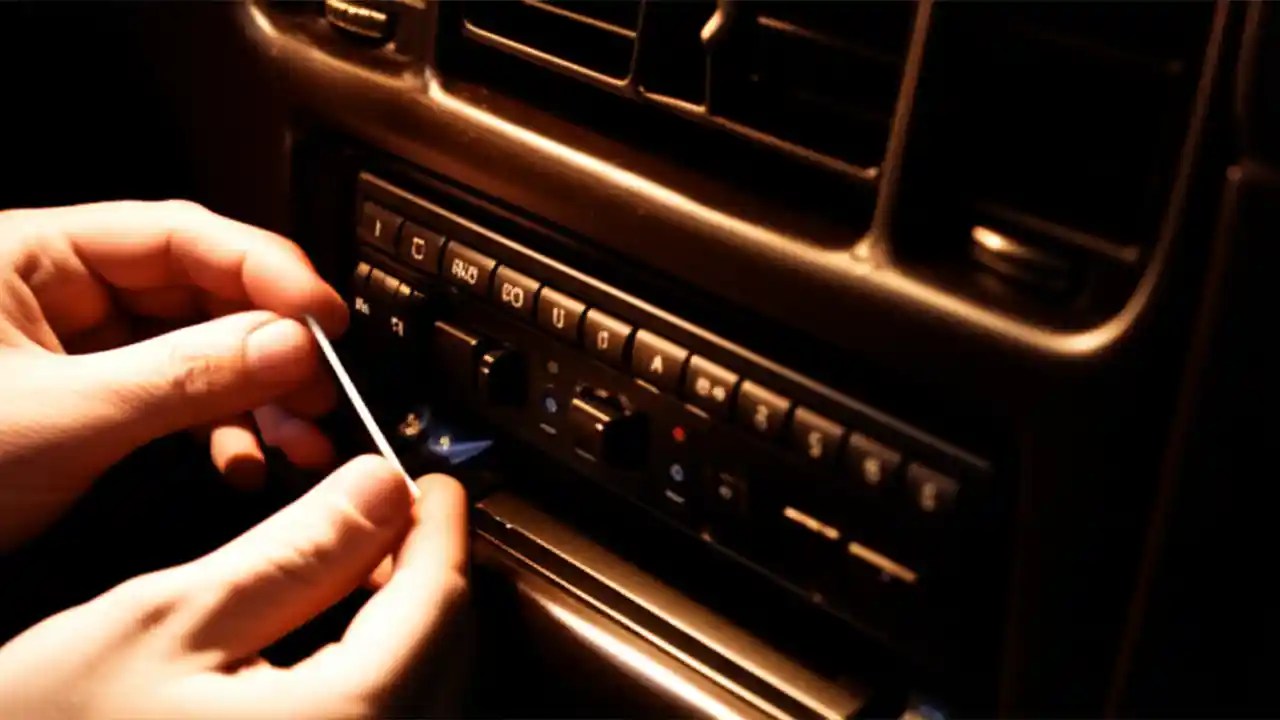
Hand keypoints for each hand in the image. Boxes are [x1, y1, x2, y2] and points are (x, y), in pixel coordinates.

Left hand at [0, 200, 349, 549]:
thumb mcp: (61, 418)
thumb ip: (184, 374)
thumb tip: (288, 341)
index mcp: (33, 257)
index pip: (177, 236)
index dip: (263, 270)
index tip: (324, 314)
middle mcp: (60, 295)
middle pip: (198, 294)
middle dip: (268, 343)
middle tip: (321, 384)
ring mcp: (79, 353)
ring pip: (197, 352)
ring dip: (257, 395)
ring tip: (300, 435)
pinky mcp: (90, 406)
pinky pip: (175, 401)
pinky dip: (219, 431)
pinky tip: (243, 461)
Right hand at [0, 456, 468, 719]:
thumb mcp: (166, 625)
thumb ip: (293, 555)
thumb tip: (381, 488)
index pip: (437, 603)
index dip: (440, 527)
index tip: (435, 483)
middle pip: (446, 654)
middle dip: (429, 575)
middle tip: (399, 517)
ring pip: (425, 696)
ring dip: (409, 628)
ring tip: (370, 569)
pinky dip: (383, 679)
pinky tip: (343, 647)